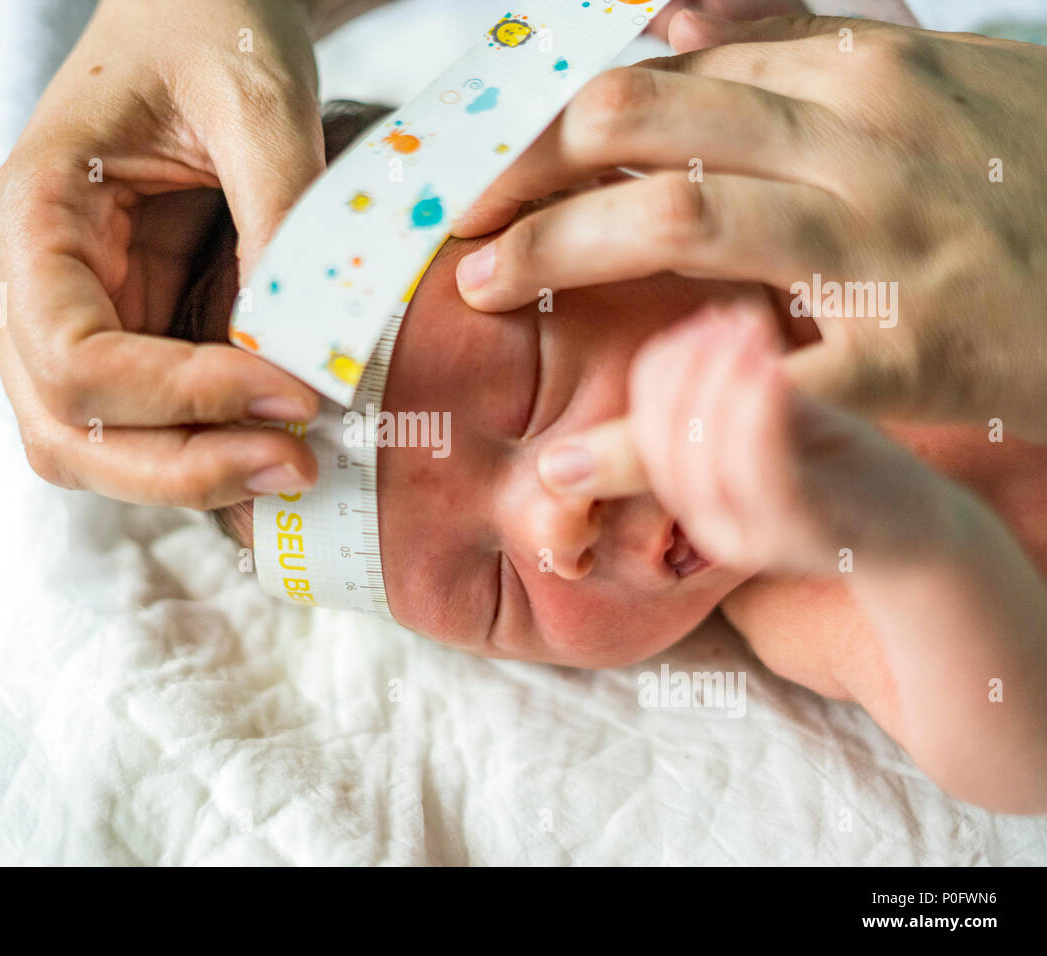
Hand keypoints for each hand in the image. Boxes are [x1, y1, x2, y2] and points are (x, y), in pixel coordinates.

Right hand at [0, 0, 327, 509]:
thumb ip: (279, 208)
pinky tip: (274, 448)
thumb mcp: (252, 94)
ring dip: (190, 475)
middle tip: (296, 466)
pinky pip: (142, 426)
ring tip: (295, 465)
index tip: (290, 395)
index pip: (71, 358)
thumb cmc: (207, 25)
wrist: (201, 8)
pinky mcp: (127, 332)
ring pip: (94, 448)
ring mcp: (73, 317)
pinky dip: (203, 453)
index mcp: (30, 218)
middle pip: (66, 430)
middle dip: (181, 466)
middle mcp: (32, 283)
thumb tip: (309, 344)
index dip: (179, 398)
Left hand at [455, 13, 1046, 486]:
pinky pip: (750, 394)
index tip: (488, 170)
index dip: (546, 128)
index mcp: (853, 72)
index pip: (653, 80)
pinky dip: (649, 435)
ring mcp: (884, 243)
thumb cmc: (1029, 182)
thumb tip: (676, 17)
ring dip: (555, 252)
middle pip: (637, 129)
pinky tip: (576, 465)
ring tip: (488, 290)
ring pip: (674, 220)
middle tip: (462, 228)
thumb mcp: (931, 80)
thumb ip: (804, 45)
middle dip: (525, 177)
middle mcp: (858, 139)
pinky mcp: (911, 357)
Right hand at [562, 304, 950, 574]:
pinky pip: (761, 475)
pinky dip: (757, 415)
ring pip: (704, 459)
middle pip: (664, 441)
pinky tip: (775, 368)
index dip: (666, 364)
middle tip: (733, 316)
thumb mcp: (788, 427)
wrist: (932, 540)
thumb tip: (696, 330)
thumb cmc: (858, 470)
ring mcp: (759, 537)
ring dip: (720, 384)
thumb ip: (738, 394)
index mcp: (698, 498)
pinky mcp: (810, 536)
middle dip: (689, 369)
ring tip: (754, 330)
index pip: (649, 423)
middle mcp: (716, 527)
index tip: (709, 317)